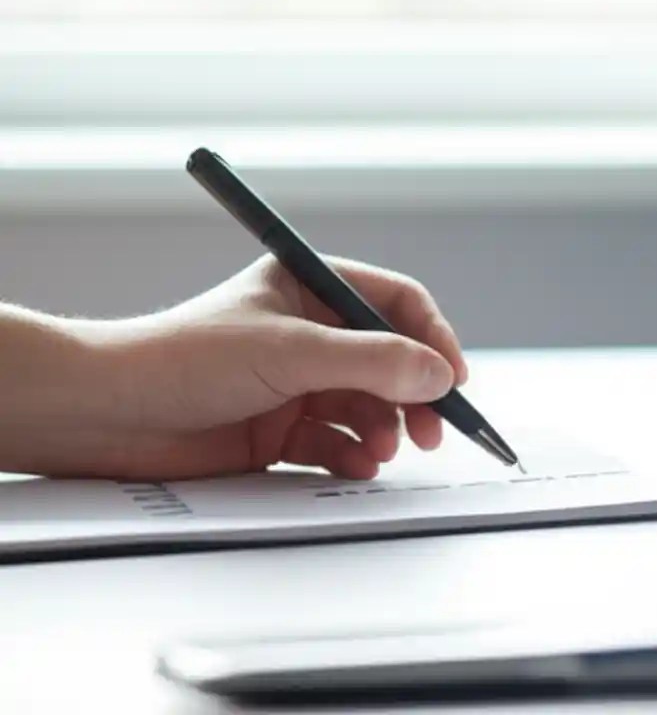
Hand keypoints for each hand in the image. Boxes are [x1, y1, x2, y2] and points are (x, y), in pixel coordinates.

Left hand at [2, 255, 466, 480]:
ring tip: (383, 449)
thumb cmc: (182, 357)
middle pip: (391, 360)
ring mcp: (297, 382)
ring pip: (370, 405)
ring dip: (386, 428)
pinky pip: (339, 441)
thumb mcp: (290, 351)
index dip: (431, 337)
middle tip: (433, 428)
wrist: (111, 414)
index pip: (395, 303)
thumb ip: (372, 361)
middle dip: (415, 395)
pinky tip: (355, 463)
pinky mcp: (282, 429)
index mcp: (309, 286)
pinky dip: (355, 454)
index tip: (453, 377)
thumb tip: (440, 373)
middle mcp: (309, 332)